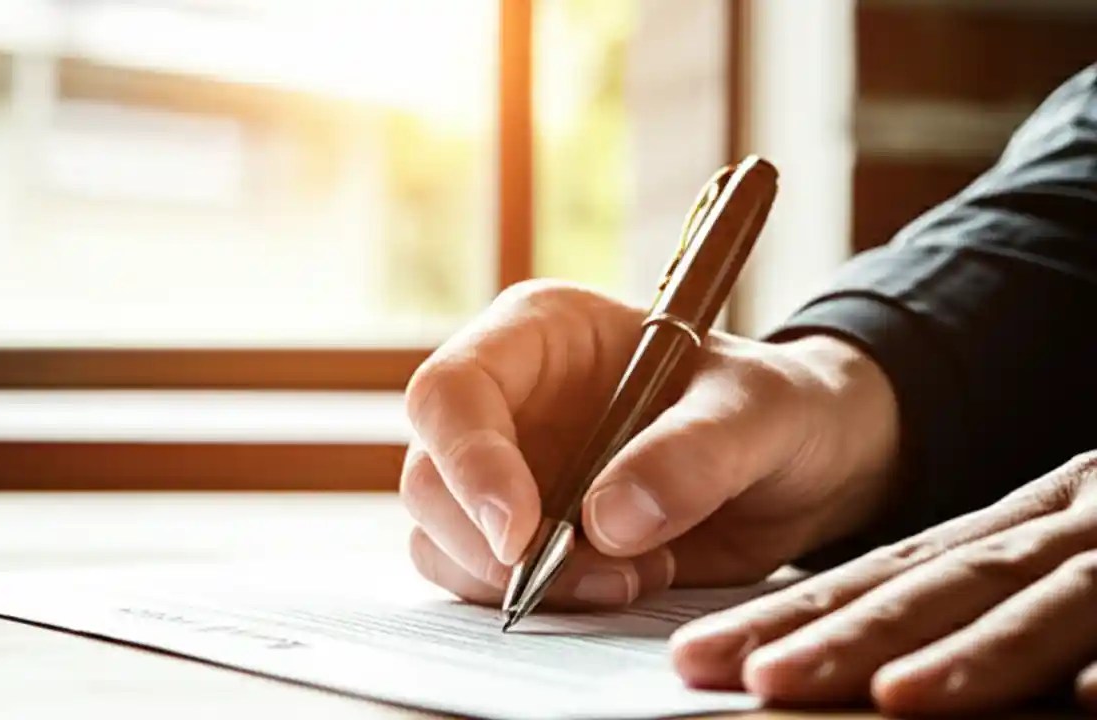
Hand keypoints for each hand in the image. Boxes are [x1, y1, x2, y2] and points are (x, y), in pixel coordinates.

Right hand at [400, 280, 899, 608]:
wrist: (798, 468)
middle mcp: (506, 401)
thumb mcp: (758, 411)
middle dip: (491, 543)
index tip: (523, 534)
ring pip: (440, 537)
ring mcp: (507, 470)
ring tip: (628, 578)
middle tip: (592, 576)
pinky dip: (536, 601)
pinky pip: (479, 578)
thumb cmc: (774, 407)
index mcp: (538, 334)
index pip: (452, 391)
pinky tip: (620, 584)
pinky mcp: (521, 533)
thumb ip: (693, 453)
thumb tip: (606, 523)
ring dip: (515, 582)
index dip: (469, 463)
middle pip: (430, 474)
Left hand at [671, 451, 1096, 714]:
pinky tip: (1091, 699)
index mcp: (1001, 531)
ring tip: (894, 698)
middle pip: (935, 584)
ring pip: (1040, 600)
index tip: (703, 658)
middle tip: (754, 677)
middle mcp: (1053, 528)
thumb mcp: (1040, 572)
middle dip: (843, 635)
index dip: (789, 617)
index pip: (878, 577)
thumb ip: (968, 613)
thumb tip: (868, 683)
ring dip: (969, 654)